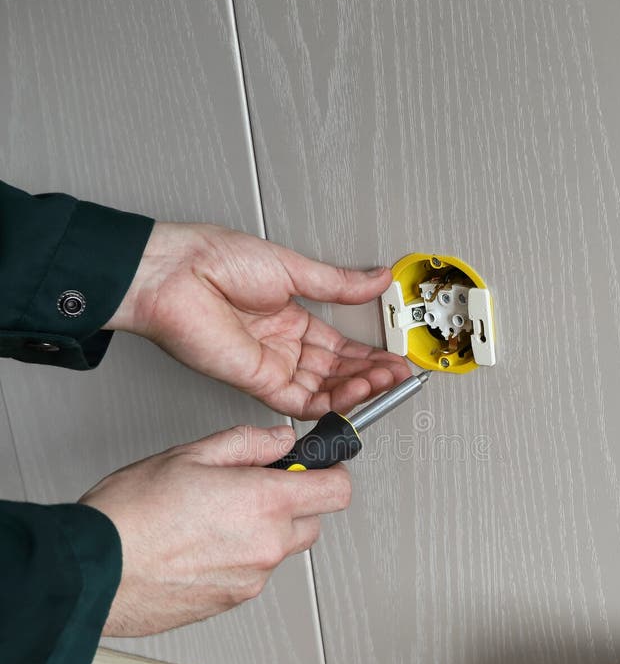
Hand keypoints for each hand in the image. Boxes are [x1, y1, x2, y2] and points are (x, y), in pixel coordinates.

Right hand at [79, 424, 350, 635]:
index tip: (316, 466)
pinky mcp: (231, 602)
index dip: (332, 474)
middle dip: (293, 503)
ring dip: (263, 531)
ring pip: (280, 549)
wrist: (94, 571)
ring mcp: (251, 579)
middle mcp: (267, 546)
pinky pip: (253, 573)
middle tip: (253, 487)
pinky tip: (201, 543)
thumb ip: (247, 443)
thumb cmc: (132, 515)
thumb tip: (278, 440)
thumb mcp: (191, 454)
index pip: (338, 490)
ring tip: (213, 516)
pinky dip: (240, 557)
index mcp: (265, 502)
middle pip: (313, 523)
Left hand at [106, 222, 409, 418]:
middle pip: (336, 370)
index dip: (370, 355)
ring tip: (385, 384)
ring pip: (323, 390)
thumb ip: (338, 284)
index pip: (340, 345)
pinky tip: (354, 396)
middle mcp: (281, 344)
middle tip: (399, 377)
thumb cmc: (215, 260)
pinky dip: (330, 402)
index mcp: (290, 316)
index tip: (395, 360)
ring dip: (357, 389)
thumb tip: (376, 277)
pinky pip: (300, 401)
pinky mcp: (257, 381)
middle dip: (371, 375)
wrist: (175, 274)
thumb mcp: (293, 268)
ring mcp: (270, 364)